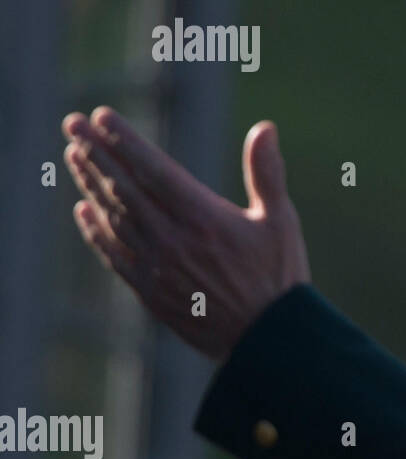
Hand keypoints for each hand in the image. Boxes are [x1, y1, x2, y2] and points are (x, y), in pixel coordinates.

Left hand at [61, 106, 310, 362]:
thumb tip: (265, 128)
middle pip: (123, 188)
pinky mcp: (150, 292)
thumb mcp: (281, 221)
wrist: (267, 342)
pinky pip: (113, 255)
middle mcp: (172, 240)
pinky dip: (95, 231)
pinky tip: (83, 211)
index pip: (153, 170)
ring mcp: (156, 268)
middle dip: (96, 152)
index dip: (125, 141)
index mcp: (204, 218)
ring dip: (91, 184)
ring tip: (74, 156)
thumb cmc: (280, 277)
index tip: (101, 116)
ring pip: (113, 217)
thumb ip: (267, 173)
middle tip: (72, 124)